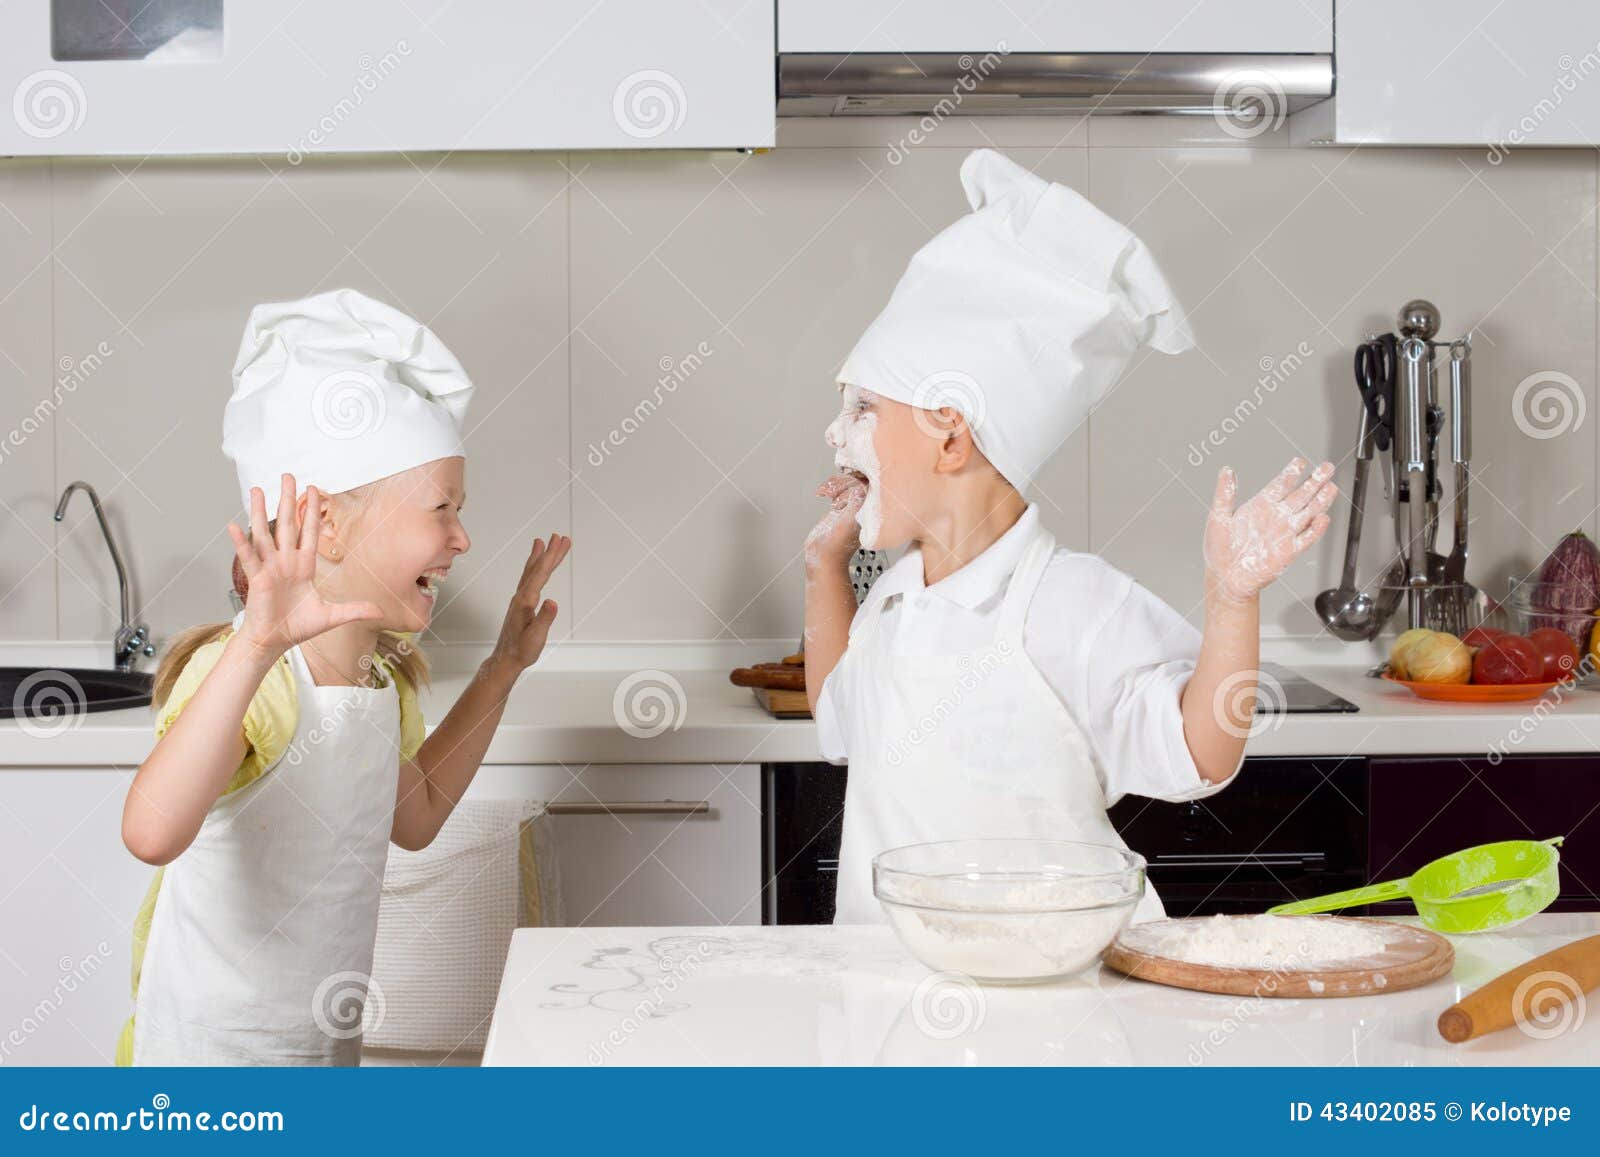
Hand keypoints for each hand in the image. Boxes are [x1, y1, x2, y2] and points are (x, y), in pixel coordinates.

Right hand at [227, 474, 383, 660]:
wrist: (275, 642)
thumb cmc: (297, 627)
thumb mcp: (332, 616)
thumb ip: (355, 610)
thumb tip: (379, 611)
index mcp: (304, 566)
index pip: (310, 532)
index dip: (312, 512)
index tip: (313, 490)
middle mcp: (286, 562)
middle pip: (287, 524)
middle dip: (288, 500)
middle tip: (287, 476)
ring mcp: (270, 568)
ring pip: (264, 534)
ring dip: (259, 512)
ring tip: (255, 490)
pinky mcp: (257, 579)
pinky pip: (250, 558)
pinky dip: (241, 542)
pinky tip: (234, 526)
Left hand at [488, 533, 571, 674]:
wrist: (506, 659)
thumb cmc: (522, 650)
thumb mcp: (536, 636)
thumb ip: (544, 619)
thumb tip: (553, 601)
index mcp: (525, 601)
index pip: (540, 574)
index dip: (551, 557)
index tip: (560, 542)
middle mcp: (521, 596)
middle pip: (537, 569)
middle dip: (549, 552)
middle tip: (559, 536)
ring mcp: (520, 599)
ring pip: (532, 573)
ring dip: (541, 557)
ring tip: (545, 542)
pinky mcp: (521, 604)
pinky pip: (530, 580)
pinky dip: (535, 569)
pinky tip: (538, 567)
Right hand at [806, 473, 864, 567]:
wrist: (823, 557)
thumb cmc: (837, 545)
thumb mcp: (847, 522)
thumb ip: (856, 503)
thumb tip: (863, 485)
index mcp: (870, 512)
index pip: (869, 486)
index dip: (855, 481)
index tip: (844, 482)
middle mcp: (863, 509)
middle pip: (858, 482)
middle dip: (842, 481)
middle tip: (831, 490)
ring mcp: (851, 508)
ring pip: (847, 485)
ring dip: (834, 484)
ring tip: (824, 492)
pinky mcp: (839, 510)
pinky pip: (838, 491)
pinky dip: (829, 488)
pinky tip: (821, 493)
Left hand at [1204, 457, 1336, 603]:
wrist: (1226, 578)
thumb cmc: (1219, 549)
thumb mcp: (1218, 518)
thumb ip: (1224, 494)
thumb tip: (1226, 471)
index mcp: (1260, 506)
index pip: (1280, 484)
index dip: (1291, 473)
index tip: (1300, 462)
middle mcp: (1276, 516)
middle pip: (1301, 495)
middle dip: (1314, 481)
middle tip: (1326, 467)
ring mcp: (1285, 533)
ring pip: (1309, 513)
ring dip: (1320, 501)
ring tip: (1331, 487)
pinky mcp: (1289, 551)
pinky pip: (1307, 538)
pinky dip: (1316, 529)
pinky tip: (1323, 518)